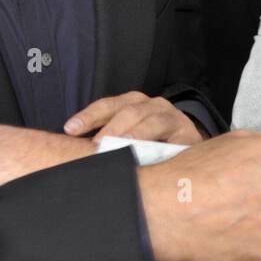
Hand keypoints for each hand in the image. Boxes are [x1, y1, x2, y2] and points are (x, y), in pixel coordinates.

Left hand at [64, 91, 204, 144]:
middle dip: (110, 127)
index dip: (88, 116)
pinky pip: (173, 139)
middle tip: (95, 144)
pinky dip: (160, 147)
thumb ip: (107, 139)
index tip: (70, 129)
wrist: (190, 146)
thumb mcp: (129, 135)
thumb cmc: (153, 142)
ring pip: (152, 121)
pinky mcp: (188, 134)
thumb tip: (74, 151)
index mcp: (134, 103)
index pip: (108, 105)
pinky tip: (149, 158)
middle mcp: (153, 105)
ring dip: (134, 134)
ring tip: (120, 147)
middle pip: (129, 111)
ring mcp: (172, 117)